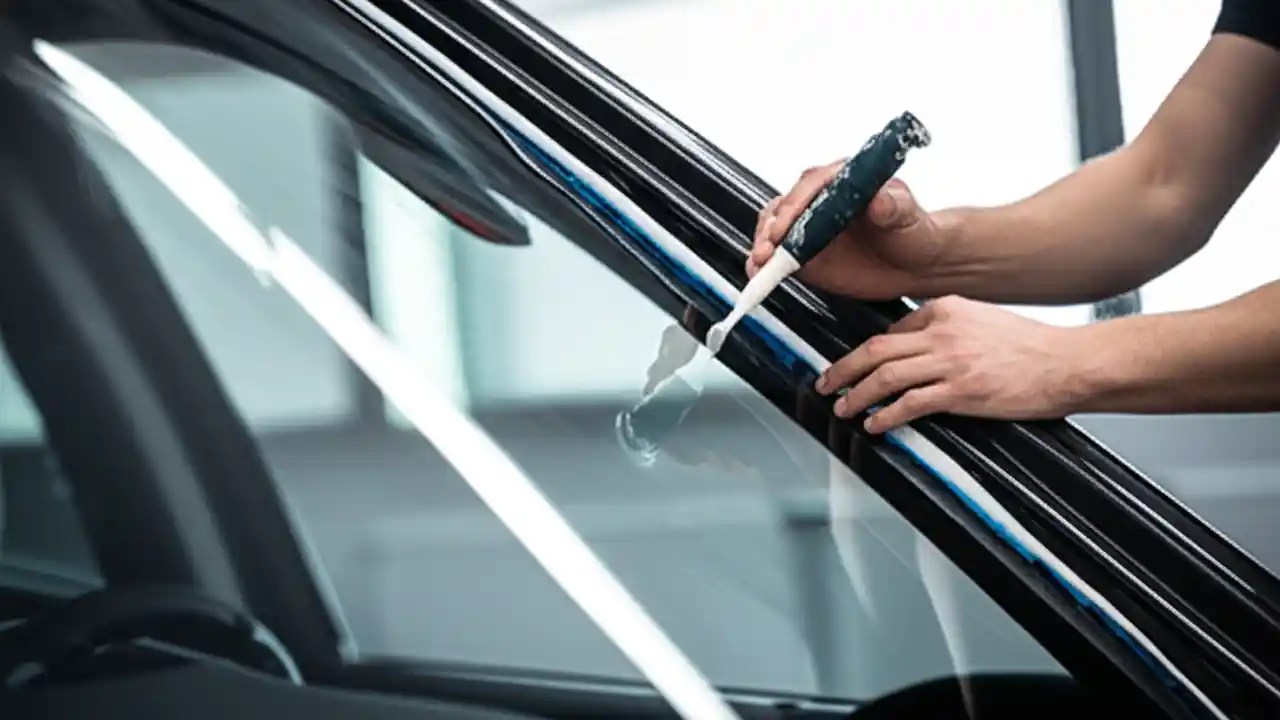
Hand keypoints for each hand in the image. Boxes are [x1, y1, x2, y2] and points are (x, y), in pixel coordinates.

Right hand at [749, 161, 947, 299]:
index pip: (810, 185)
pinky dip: (764, 266)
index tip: (785, 226)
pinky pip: (778, 257)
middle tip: (768, 248)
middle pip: (784, 206)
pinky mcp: (804, 254)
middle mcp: (819, 200)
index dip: (795, 206)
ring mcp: (808, 227)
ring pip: (774, 230)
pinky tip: (758, 275)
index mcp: (843, 179)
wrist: (916, 265)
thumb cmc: (914, 231)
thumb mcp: (909, 216)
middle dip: (772, 227)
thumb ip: (895, 205)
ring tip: (759, 264)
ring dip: (763, 246)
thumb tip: (880, 197)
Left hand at [814, 296, 1085, 432]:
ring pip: (885, 377)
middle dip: (842, 370)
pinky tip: (876, 424)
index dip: (865, 354)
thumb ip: (948, 329)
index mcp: (946, 309)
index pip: (891, 331)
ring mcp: (951, 361)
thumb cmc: (1032, 347)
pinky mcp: (962, 391)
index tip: (851, 368)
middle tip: (825, 384)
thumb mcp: (983, 321)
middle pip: (875, 350)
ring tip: (844, 408)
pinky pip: (910, 404)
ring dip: (857, 395)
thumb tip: (915, 349)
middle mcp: (943, 331)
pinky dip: (886, 415)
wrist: (1070, 363)